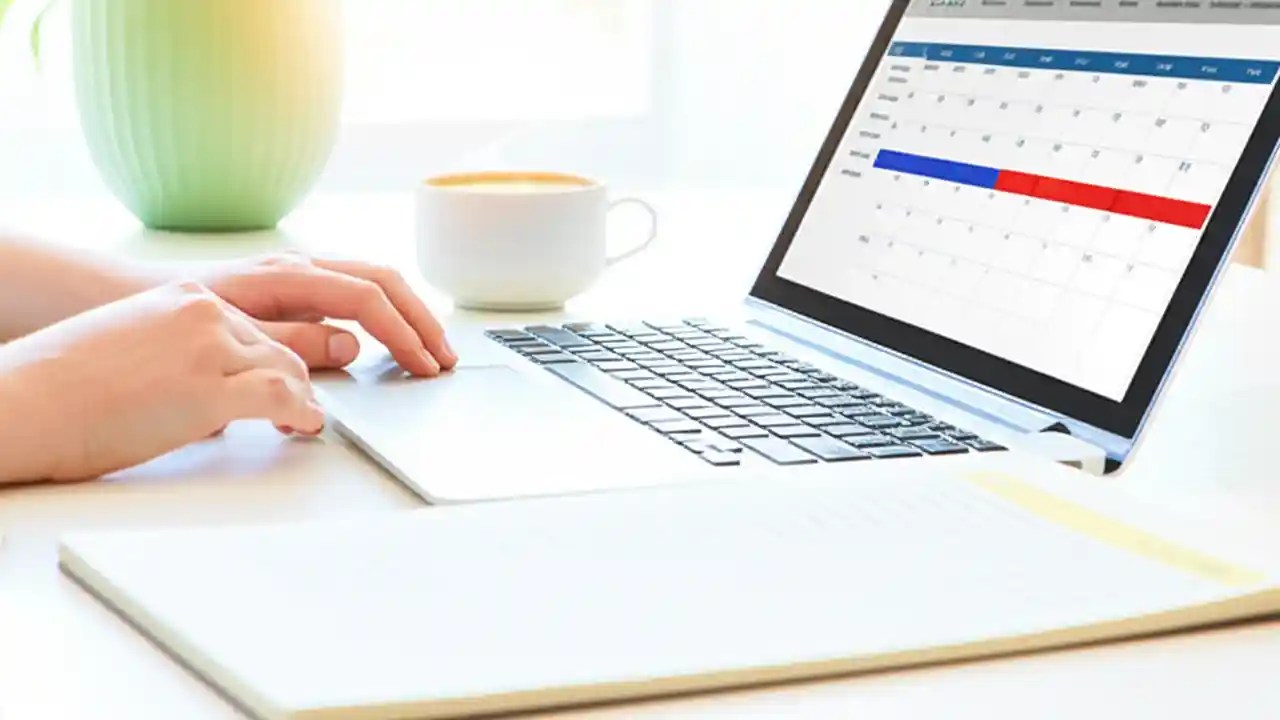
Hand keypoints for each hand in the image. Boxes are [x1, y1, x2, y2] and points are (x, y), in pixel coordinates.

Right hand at [0, 282, 324, 482]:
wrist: (23, 402)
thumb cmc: (64, 385)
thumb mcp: (136, 343)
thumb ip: (182, 350)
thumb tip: (212, 382)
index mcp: (185, 297)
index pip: (258, 325)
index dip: (278, 360)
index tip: (290, 384)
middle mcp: (204, 312)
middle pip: (281, 348)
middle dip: (297, 382)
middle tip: (303, 411)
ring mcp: (209, 349)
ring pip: (288, 370)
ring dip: (301, 402)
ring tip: (300, 424)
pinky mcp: (210, 391)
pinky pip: (281, 398)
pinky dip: (304, 413)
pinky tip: (305, 426)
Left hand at [195, 253, 456, 376]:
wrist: (132, 297)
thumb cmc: (179, 322)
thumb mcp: (236, 338)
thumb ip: (294, 343)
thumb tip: (351, 346)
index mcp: (288, 276)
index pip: (367, 299)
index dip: (401, 334)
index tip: (423, 366)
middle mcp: (301, 266)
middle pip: (384, 280)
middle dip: (421, 320)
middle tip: (445, 360)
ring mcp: (301, 272)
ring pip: (376, 281)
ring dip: (410, 315)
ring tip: (433, 351)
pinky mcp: (297, 287)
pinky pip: (358, 291)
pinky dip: (388, 313)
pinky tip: (396, 339)